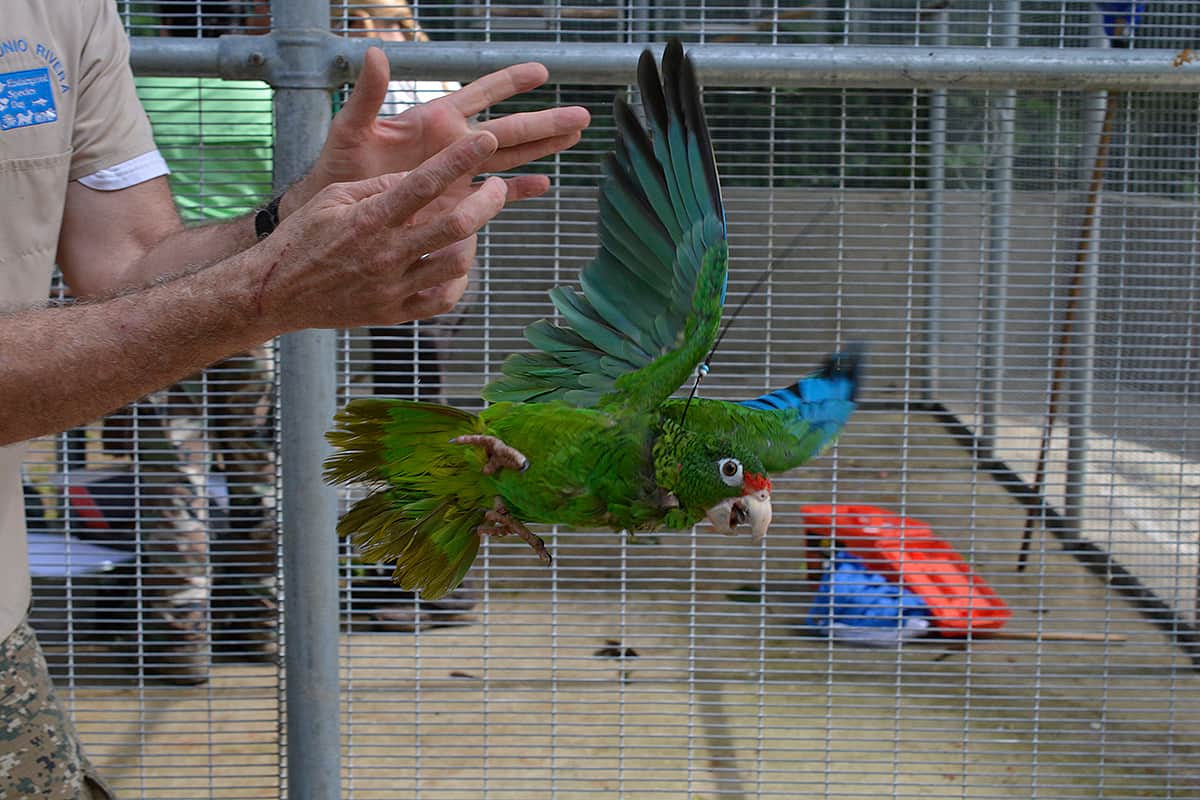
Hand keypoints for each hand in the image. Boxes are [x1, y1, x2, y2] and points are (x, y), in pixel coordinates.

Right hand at [256, 131, 506, 330]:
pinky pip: (443, 299)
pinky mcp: (395, 312)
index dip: (459, 159)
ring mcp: (393, 288)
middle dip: (488, 202)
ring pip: (457, 264)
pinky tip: (453, 261)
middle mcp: (385, 255)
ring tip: (468, 225)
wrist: (275, 295)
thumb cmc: (302, 239)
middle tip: (496, 186)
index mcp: (369, 220)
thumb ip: (380, 186)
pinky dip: (457, 280)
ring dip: (472, 240)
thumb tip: (421, 176)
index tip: (486, 139)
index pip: (424, 183)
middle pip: (456, 226)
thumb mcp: (333, 198)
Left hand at [281, 48, 589, 217]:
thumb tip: (376, 53)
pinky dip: (518, 191)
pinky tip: (543, 186)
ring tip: (576, 138)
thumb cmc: (339, 171)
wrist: (340, 216)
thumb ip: (367, 96)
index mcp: (433, 121)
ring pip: (511, 157)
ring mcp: (459, 173)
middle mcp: (453, 144)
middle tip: (583, 115)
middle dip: (546, 122)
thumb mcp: (350, 130)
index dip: (510, 82)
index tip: (541, 71)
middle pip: (510, 129)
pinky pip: (495, 195)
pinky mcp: (457, 201)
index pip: (480, 95)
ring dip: (542, 149)